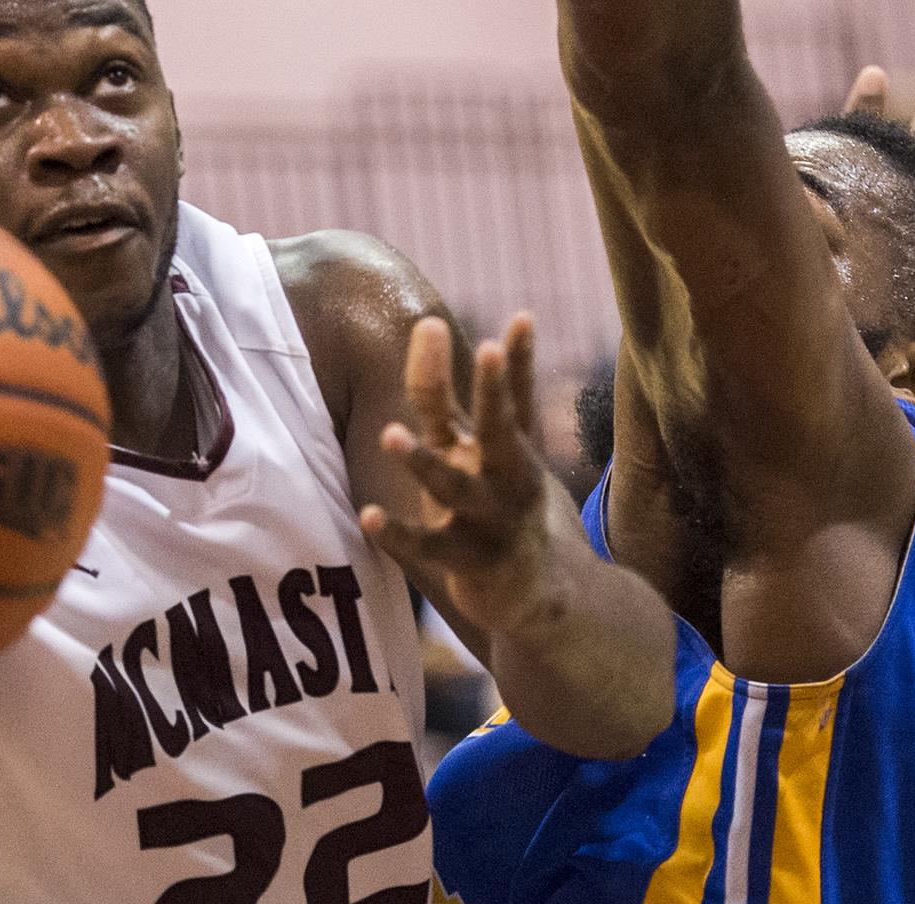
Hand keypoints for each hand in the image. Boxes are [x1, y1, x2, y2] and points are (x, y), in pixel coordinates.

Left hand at [360, 314, 575, 637]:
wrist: (546, 594)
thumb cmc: (509, 504)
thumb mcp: (501, 448)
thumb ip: (472, 392)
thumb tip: (452, 319)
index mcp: (510, 447)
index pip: (510, 397)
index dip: (515, 360)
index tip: (521, 318)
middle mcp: (506, 477)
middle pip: (499, 429)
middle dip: (493, 389)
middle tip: (487, 348)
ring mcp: (491, 520)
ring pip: (454, 487)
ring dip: (423, 461)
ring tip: (390, 433)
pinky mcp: (470, 563)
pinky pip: (428, 548)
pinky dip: (398, 535)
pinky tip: (368, 518)